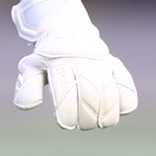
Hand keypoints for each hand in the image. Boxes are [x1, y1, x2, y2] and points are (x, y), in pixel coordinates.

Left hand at [10, 0, 137, 129]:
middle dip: (86, 118)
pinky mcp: (116, 66)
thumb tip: (31, 105)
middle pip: (90, 97)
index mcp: (60, 63)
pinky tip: (116, 110)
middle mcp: (83, 61)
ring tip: (99, 122)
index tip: (65, 123)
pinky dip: (125, 103)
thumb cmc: (48, 59)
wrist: (67, 31)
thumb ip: (28, 87)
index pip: (67, 94)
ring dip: (106, 116)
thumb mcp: (31, 68)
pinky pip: (127, 88)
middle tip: (81, 124)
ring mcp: (102, 63)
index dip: (68, 115)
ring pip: (110, 95)